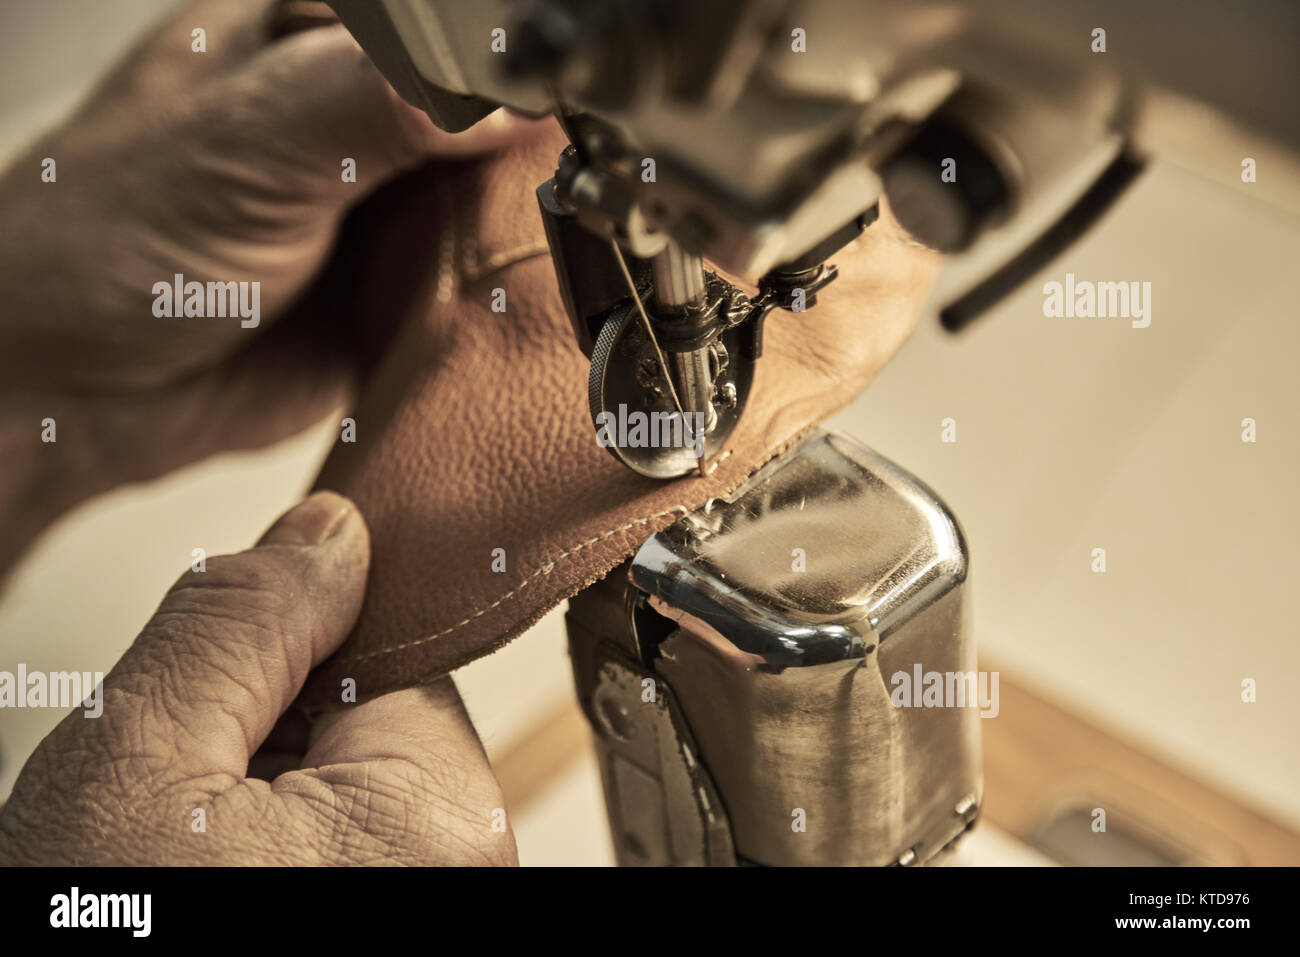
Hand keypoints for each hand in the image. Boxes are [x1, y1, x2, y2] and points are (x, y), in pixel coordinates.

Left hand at [0, 0, 542, 568]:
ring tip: (559, 257)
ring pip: (506, 203)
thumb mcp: (247, 138)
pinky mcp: (407, 290)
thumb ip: (377, 102)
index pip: (456, 34)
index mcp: (322, 35)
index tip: (561, 117)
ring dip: (535, 234)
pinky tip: (524, 307)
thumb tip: (504, 99)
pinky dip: (511, 301)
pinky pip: (485, 288)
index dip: (517, 68)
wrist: (79, 390)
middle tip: (576, 196)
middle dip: (540, 156)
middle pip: (501, 115)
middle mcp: (367, 114)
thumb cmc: (109, 238)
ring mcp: (392, 205)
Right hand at [0, 492, 515, 865]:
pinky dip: (280, 845)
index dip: (293, 658)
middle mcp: (469, 868)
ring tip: (190, 860)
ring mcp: (443, 894)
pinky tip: (212, 877)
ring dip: (271, 800)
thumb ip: (240, 622)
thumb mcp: (138, 765)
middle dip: (281, 737)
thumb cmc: (94, 943)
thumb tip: (329, 531)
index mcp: (438, 821)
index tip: (228, 690)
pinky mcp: (407, 899)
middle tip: (188, 806)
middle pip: (379, 722)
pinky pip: (343, 839)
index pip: (396, 653)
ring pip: (353, 786)